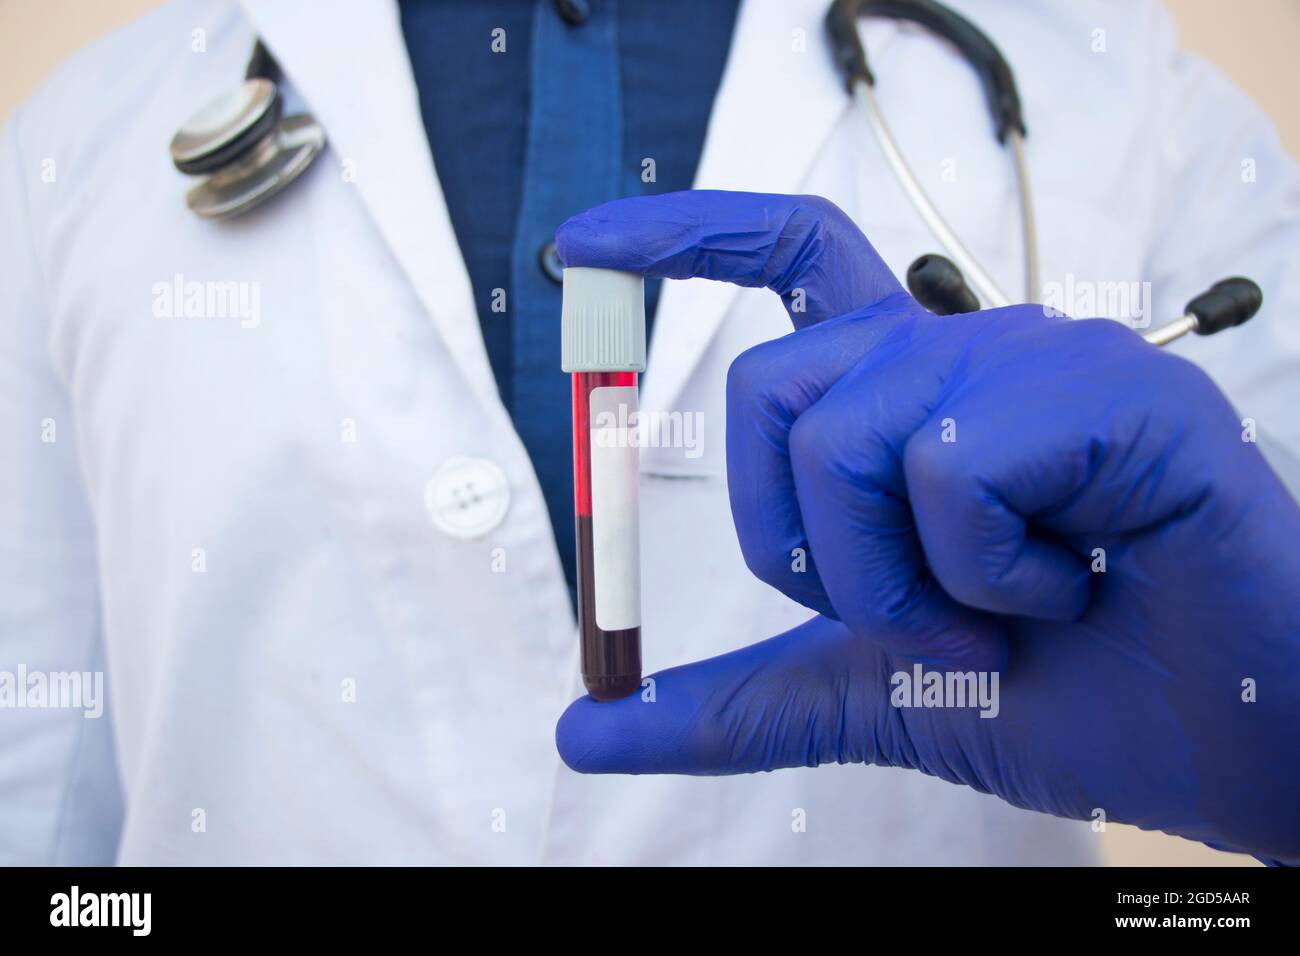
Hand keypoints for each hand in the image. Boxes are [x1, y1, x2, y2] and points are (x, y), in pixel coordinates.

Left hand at [554, 190, 1299, 862]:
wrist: (1221, 737)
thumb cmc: (1060, 691)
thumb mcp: (862, 695)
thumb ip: (732, 704)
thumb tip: (585, 728)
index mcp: (906, 393)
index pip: (789, 256)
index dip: (681, 235)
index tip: (581, 246)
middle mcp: (958, 352)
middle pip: (769, 389)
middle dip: (801, 549)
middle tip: (912, 618)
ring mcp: (1031, 358)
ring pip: (845, 440)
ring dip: (900, 586)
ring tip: (1006, 615)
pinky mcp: (1102, 389)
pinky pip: (948, 469)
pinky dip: (985, 576)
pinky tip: (1072, 586)